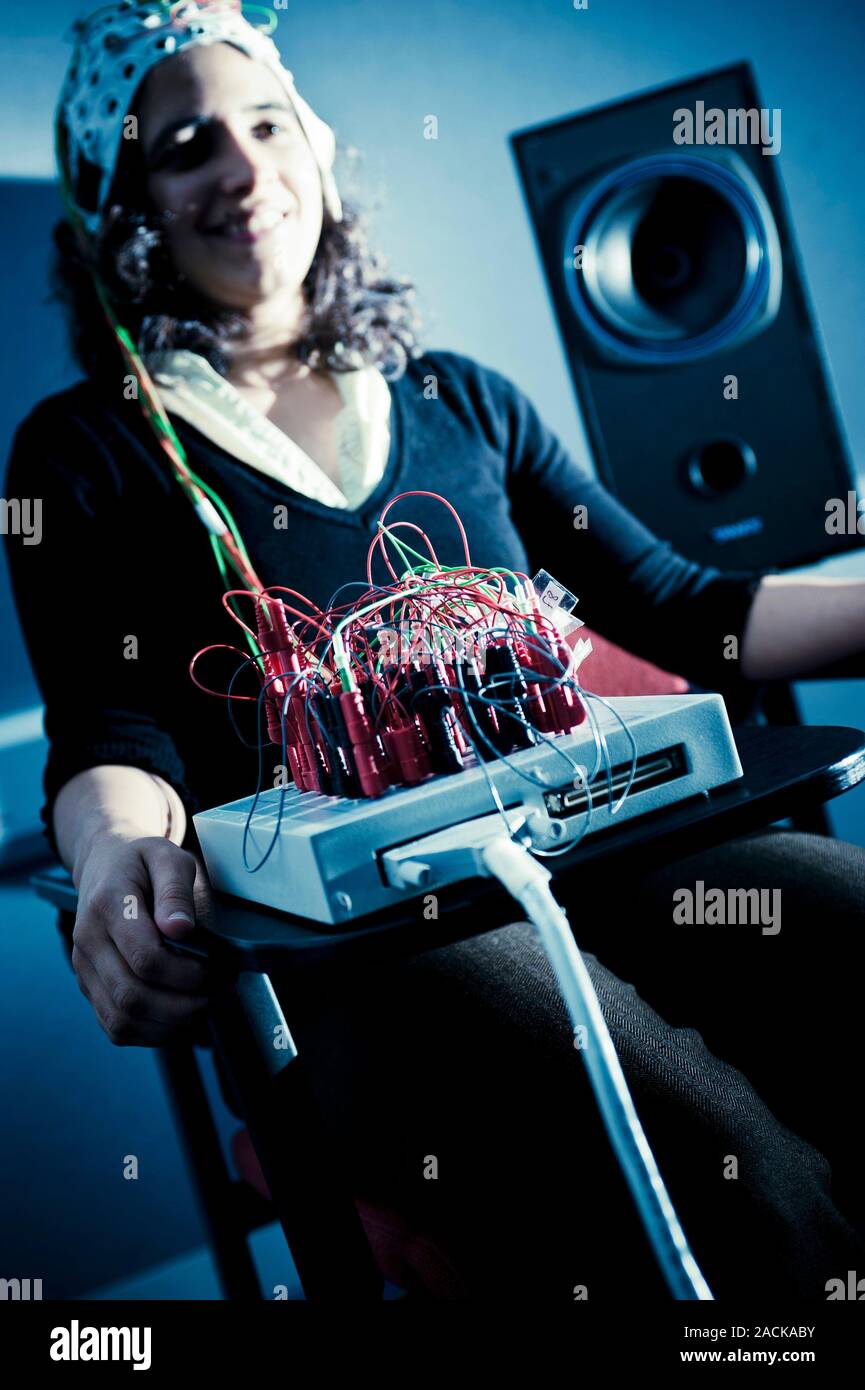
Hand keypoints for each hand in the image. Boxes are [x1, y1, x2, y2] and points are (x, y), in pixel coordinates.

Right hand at [71, 834, 213, 1046]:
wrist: (105, 866)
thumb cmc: (142, 862)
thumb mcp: (166, 857)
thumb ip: (175, 890)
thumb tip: (181, 930)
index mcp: (107, 905)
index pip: (144, 958)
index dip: (185, 974)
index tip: (214, 970)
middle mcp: (87, 941)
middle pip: (133, 996)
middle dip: (183, 1006)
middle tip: (216, 995)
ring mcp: (84, 968)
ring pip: (122, 1020)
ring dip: (169, 1025)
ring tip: (201, 1009)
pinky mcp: (89, 986)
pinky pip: (115, 1027)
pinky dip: (150, 1033)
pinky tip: (177, 1018)